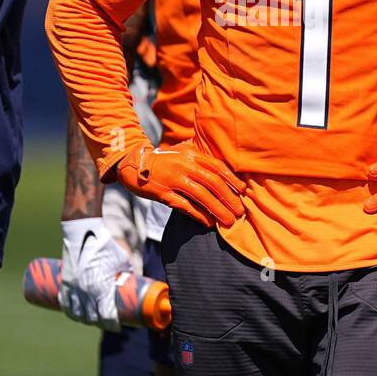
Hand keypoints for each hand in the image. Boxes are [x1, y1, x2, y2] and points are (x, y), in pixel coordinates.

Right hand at [59, 217, 133, 331]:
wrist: (83, 231)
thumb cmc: (106, 244)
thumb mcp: (122, 259)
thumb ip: (130, 273)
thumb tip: (138, 284)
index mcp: (101, 288)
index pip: (106, 315)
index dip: (112, 323)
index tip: (118, 325)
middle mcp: (85, 291)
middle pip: (91, 317)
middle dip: (100, 323)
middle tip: (107, 322)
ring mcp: (73, 287)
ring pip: (76, 313)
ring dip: (84, 319)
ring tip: (92, 319)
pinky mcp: (65, 281)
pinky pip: (65, 302)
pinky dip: (70, 310)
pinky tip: (74, 313)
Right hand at [116, 141, 245, 228]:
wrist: (133, 164)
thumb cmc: (162, 160)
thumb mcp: (181, 152)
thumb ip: (199, 158)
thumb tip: (222, 170)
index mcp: (191, 154)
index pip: (217, 166)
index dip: (232, 179)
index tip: (243, 191)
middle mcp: (184, 165)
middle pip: (213, 182)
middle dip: (229, 198)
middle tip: (240, 211)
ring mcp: (173, 179)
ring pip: (201, 196)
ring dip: (218, 210)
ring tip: (229, 221)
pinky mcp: (163, 193)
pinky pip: (185, 206)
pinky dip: (198, 215)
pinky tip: (208, 223)